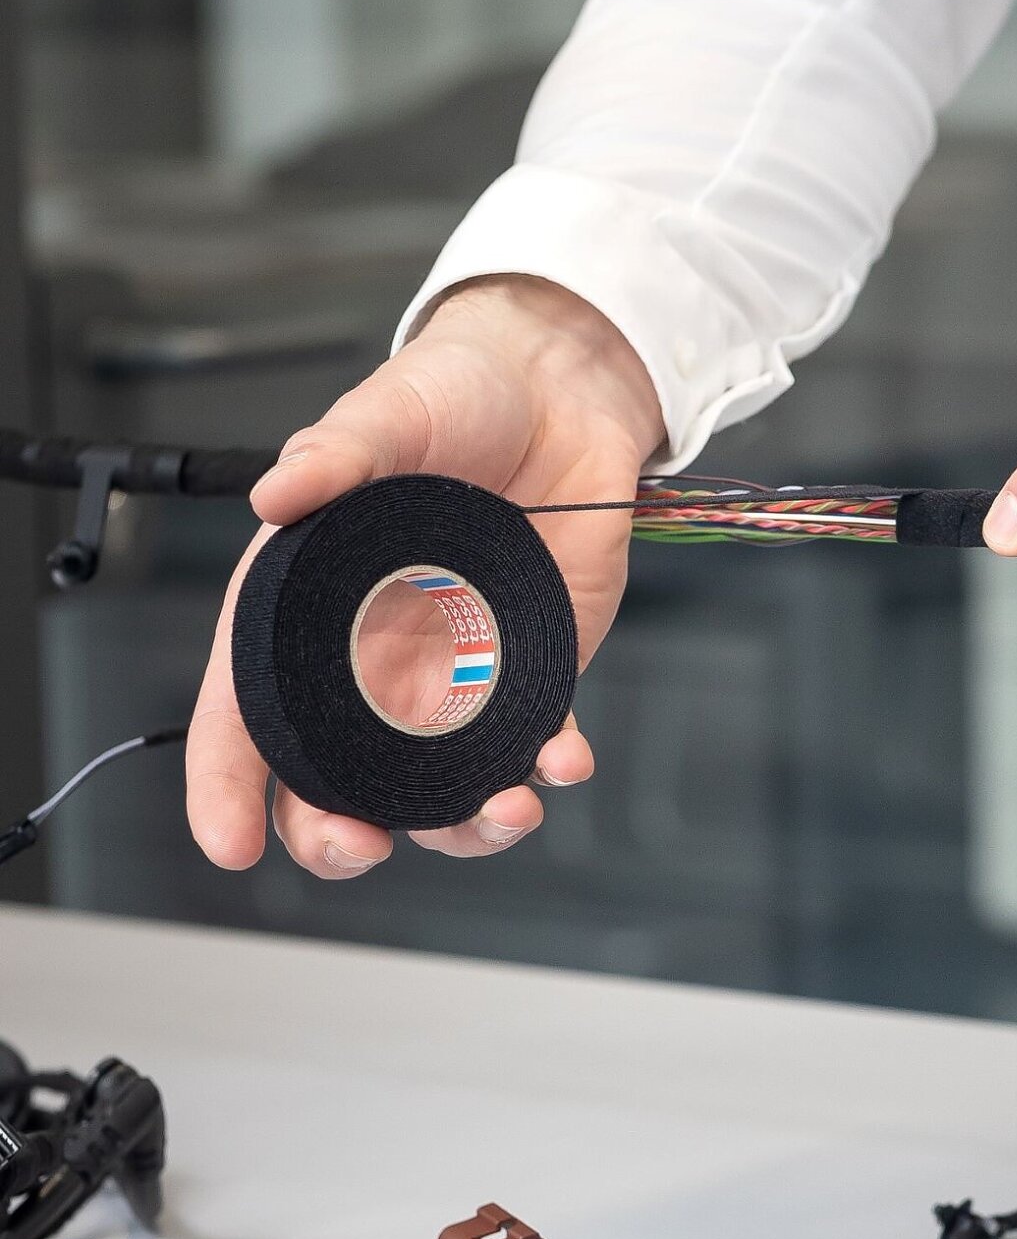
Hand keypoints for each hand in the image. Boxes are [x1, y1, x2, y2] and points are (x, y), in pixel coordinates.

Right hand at [187, 276, 665, 874]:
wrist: (558, 394)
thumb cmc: (453, 400)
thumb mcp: (385, 413)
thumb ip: (335, 456)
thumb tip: (281, 493)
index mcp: (307, 613)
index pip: (247, 713)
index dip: (229, 784)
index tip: (231, 840)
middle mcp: (372, 665)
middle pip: (336, 783)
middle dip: (340, 837)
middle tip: (363, 844)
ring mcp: (451, 682)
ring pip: (440, 793)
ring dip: (466, 827)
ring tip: (502, 811)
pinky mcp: (528, 678)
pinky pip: (533, 749)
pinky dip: (551, 770)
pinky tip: (565, 760)